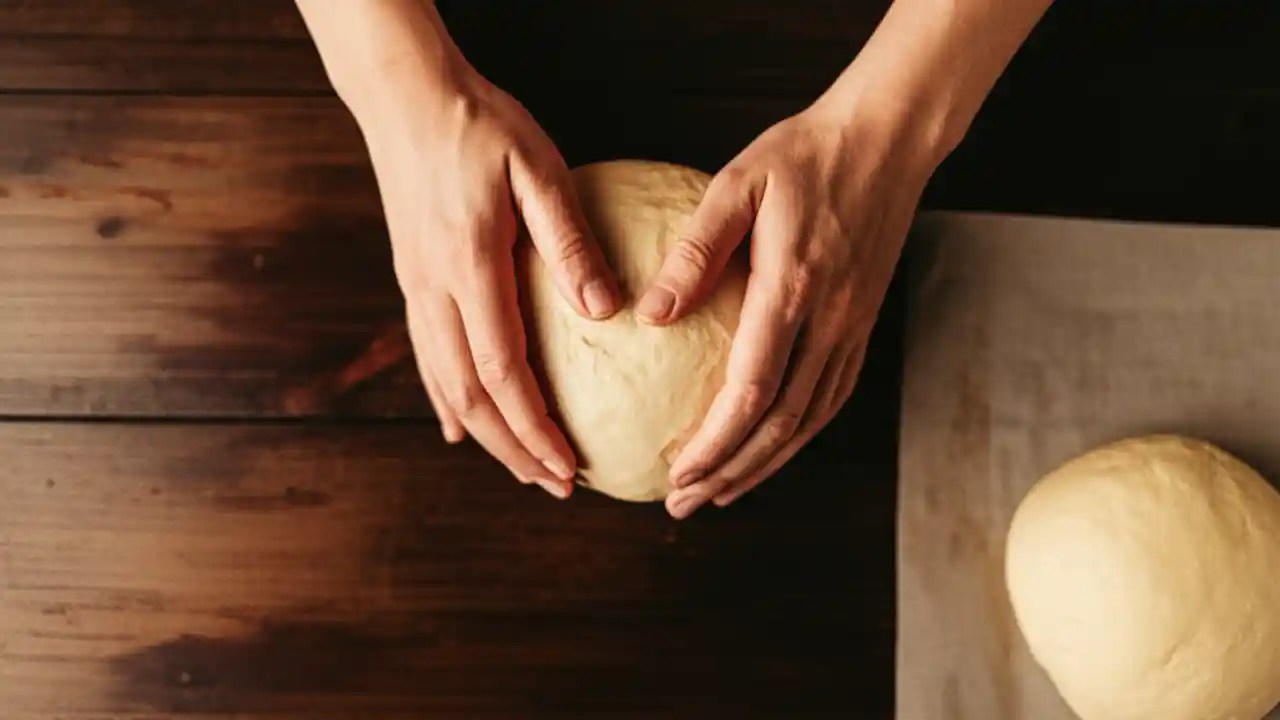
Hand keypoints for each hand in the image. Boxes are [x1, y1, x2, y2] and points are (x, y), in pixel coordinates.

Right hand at [340, 30, 618, 499]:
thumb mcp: (537, 168)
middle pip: (468, 397)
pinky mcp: (412, 280)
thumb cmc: (480, 124)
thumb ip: (567, 240)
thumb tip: (606, 308)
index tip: (570, 468)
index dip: (535, 429)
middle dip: (513, 450)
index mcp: (469, 266)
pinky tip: (461, 426)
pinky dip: (448, 399)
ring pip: (445, 384)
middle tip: (555, 486)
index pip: (502, 373)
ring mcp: (416, 288)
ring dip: (485, 435)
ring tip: (523, 466)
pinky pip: (427, 356)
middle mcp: (433, 290)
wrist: (406, 97)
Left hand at [639, 100, 934, 518]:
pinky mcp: (862, 325)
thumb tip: (649, 315)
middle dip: (730, 472)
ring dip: (763, 465)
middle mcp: (831, 320)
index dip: (715, 443)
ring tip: (718, 494)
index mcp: (794, 288)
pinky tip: (768, 450)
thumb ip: (695, 250)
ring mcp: (853, 327)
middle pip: (781, 423)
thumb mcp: (737, 183)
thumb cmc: (802, 154)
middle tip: (683, 504)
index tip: (676, 474)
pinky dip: (797, 436)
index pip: (752, 390)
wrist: (885, 141)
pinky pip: (830, 397)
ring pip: (809, 420)